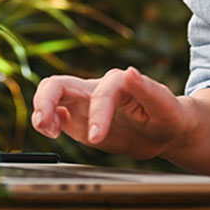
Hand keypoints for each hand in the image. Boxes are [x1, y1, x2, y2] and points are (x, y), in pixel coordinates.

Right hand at [32, 67, 191, 160]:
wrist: (164, 130)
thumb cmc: (168, 116)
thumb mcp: (166, 107)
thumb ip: (149, 91)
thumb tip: (130, 72)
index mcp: (118, 83)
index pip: (100, 94)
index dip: (96, 115)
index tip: (96, 138)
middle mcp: (96, 88)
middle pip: (59, 84)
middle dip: (46, 101)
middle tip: (45, 125)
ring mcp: (84, 103)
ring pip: (51, 95)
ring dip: (41, 110)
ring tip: (45, 129)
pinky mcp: (77, 118)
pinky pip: (54, 114)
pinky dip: (45, 122)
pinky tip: (51, 133)